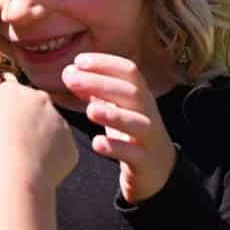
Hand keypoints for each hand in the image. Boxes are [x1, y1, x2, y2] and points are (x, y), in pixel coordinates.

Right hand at [0, 80, 76, 189]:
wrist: (13, 177)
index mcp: (13, 90)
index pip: (8, 96)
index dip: (2, 113)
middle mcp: (41, 99)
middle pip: (32, 108)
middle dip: (24, 122)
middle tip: (10, 145)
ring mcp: (60, 121)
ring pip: (49, 129)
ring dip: (40, 139)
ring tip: (23, 161)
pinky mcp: (71, 144)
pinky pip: (60, 150)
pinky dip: (51, 158)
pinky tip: (36, 170)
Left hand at [61, 53, 175, 203]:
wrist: (158, 169)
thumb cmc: (131, 133)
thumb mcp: (118, 107)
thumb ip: (97, 91)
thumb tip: (70, 72)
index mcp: (141, 96)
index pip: (128, 71)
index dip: (105, 63)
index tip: (79, 61)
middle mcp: (148, 113)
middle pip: (131, 92)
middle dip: (101, 83)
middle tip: (71, 79)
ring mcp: (148, 138)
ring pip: (138, 123)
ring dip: (114, 114)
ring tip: (90, 111)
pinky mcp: (145, 162)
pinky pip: (134, 154)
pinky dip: (116, 148)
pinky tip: (97, 143)